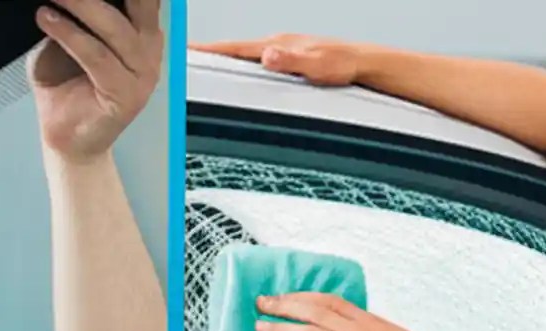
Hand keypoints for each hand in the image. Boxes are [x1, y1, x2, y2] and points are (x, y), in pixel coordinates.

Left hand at [29, 0, 163, 161]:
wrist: (66, 138)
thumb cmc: (68, 85)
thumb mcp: (73, 35)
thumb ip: (80, 12)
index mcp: (142, 31)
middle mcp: (149, 50)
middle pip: (139, 4)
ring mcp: (142, 75)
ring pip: (114, 28)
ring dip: (79, 6)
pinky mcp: (126, 95)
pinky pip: (98, 56)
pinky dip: (69, 34)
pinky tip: (47, 20)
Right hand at [190, 34, 360, 86]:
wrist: (363, 62)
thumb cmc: (343, 66)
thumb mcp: (318, 67)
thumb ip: (292, 62)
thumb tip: (267, 55)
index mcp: (277, 45)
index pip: (234, 48)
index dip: (208, 51)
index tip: (185, 51)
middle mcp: (276, 44)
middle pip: (234, 50)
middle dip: (208, 54)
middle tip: (182, 59)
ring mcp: (282, 50)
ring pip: (244, 55)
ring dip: (223, 59)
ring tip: (202, 66)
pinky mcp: (288, 58)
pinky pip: (256, 61)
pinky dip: (240, 64)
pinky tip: (238, 72)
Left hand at [254, 292, 446, 330]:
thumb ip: (371, 328)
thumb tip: (354, 323)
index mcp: (369, 320)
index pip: (330, 301)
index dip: (303, 297)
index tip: (283, 296)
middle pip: (315, 312)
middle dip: (284, 306)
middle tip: (261, 303)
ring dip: (283, 330)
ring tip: (260, 328)